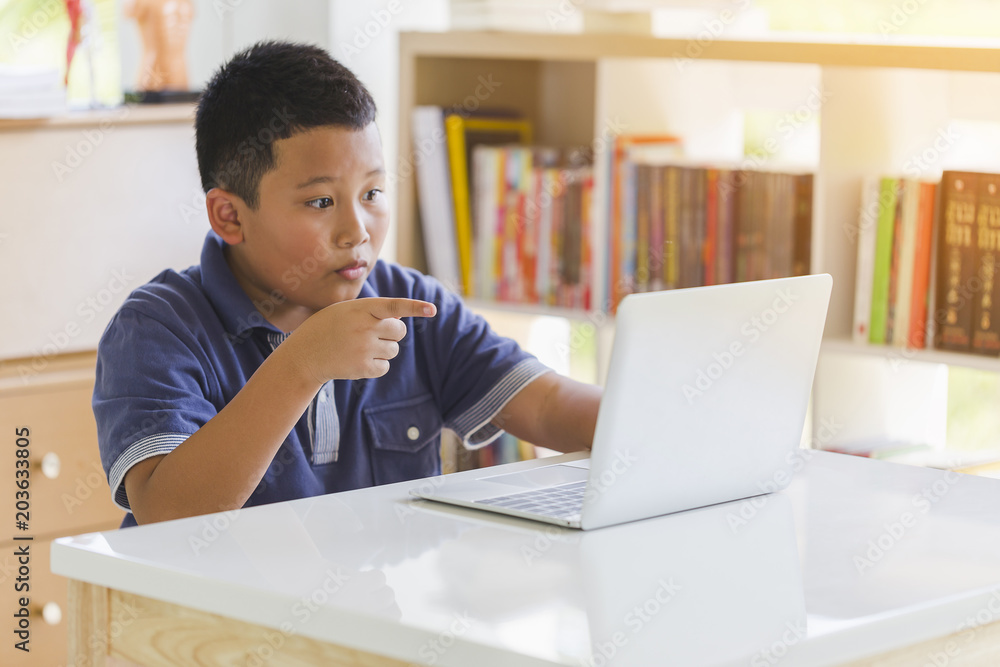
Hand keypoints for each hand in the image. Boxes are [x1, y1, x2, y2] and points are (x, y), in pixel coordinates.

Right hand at [289, 297, 436, 382]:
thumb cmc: (327, 328)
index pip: (394, 306)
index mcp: (362, 308)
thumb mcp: (347, 311)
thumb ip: (373, 312)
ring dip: (384, 349)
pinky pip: (385, 366)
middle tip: (373, 333)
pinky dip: (377, 364)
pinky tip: (358, 359)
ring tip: (360, 347)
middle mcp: (365, 327)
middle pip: (399, 332)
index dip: (415, 307)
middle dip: (392, 333)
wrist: (304, 355)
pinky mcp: (363, 368)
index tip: (432, 310)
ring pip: (393, 350)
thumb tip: (400, 320)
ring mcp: (365, 349)